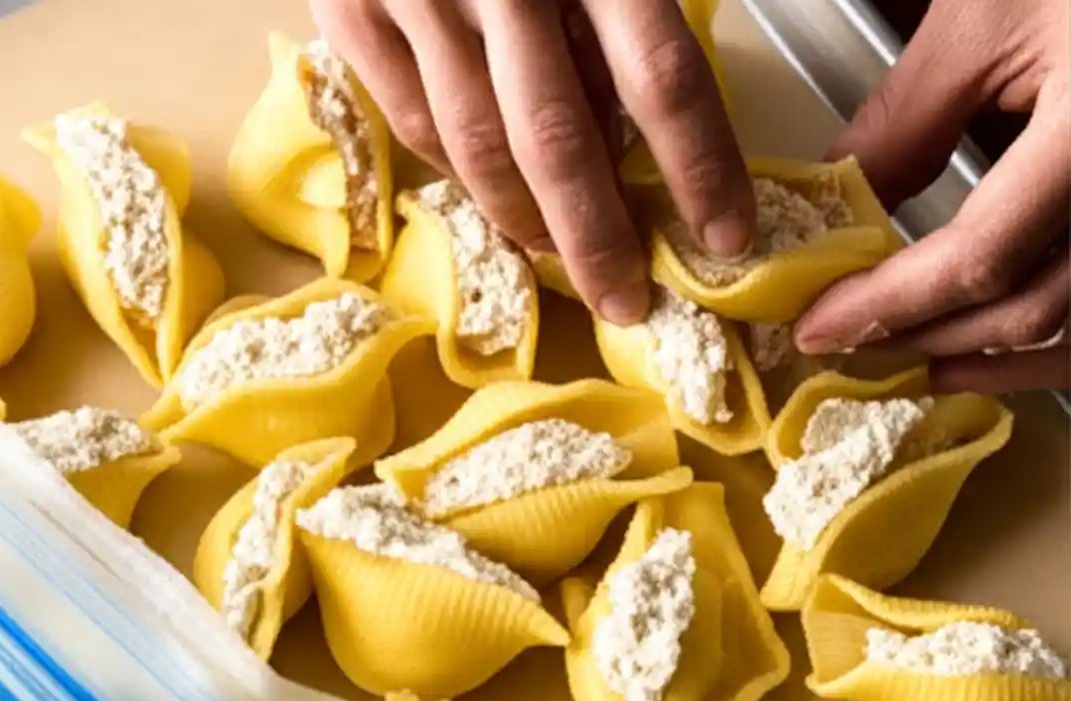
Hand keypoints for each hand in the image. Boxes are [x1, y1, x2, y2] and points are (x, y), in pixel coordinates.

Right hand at [309, 0, 754, 323]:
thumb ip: (626, 13)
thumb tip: (631, 128)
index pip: (662, 76)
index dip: (699, 167)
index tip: (723, 235)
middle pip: (557, 139)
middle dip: (597, 237)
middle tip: (626, 299)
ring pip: (475, 147)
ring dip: (525, 220)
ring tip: (563, 259)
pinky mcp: (349, 12)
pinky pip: (413, 124)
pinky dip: (459, 176)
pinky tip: (495, 201)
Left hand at [793, 0, 1069, 393]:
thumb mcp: (984, 20)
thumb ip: (908, 119)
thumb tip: (839, 195)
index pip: (984, 255)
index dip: (890, 304)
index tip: (818, 325)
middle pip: (1034, 309)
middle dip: (929, 336)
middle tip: (850, 342)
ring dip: (994, 359)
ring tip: (920, 359)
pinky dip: (1055, 342)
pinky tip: (1003, 346)